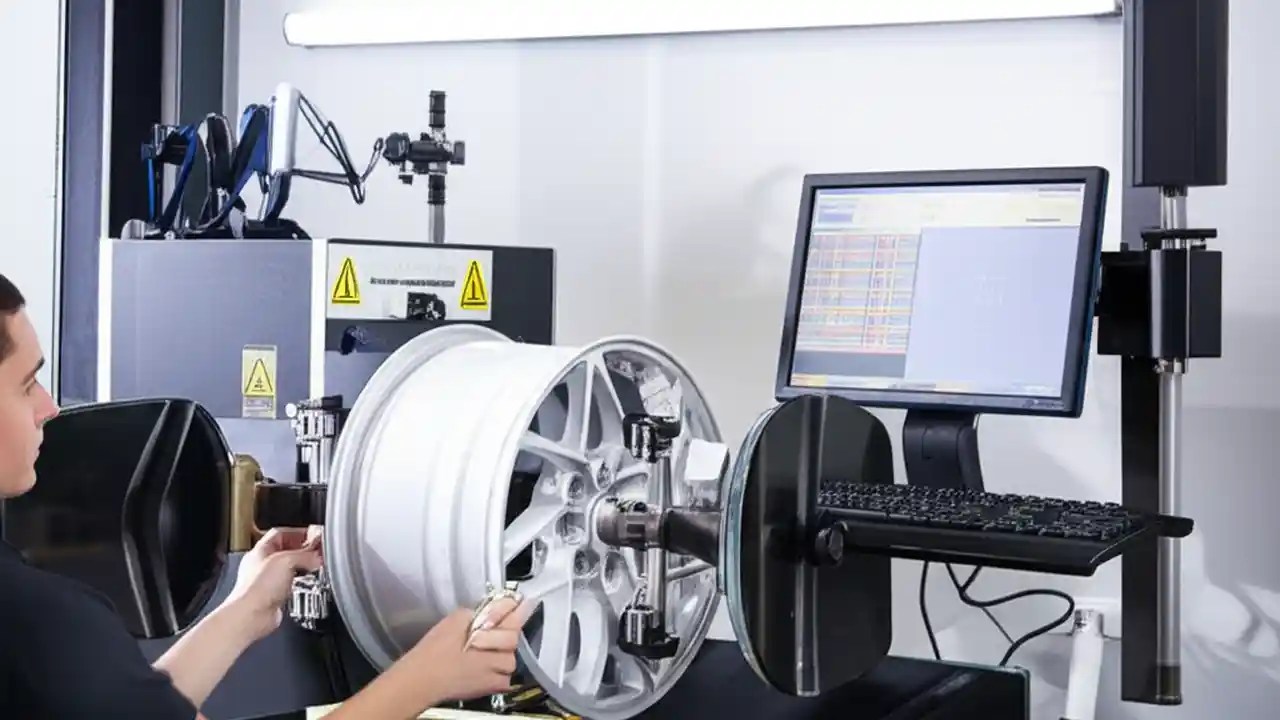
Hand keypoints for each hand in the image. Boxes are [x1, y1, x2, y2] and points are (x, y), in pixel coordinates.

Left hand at [226, 527, 322, 642]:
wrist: (251, 615)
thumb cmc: (258, 587)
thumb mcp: (287, 561)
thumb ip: (306, 555)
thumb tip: (318, 555)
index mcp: (260, 550)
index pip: (281, 534)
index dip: (298, 533)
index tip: (313, 536)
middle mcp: (261, 565)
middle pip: (285, 551)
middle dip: (302, 551)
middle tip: (316, 552)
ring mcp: (266, 581)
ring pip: (287, 569)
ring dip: (301, 567)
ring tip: (313, 567)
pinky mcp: (272, 596)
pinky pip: (288, 585)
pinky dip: (298, 583)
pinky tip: (305, 585)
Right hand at [407, 597, 534, 703]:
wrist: (422, 680)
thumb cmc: (433, 652)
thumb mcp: (452, 621)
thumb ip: (475, 612)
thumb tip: (491, 608)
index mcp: (484, 631)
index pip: (509, 616)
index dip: (516, 609)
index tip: (523, 601)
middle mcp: (494, 652)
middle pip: (513, 638)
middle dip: (506, 634)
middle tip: (488, 635)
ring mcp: (495, 673)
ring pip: (511, 659)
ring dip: (503, 655)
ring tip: (484, 655)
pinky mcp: (492, 688)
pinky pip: (506, 678)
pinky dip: (500, 673)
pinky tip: (485, 669)